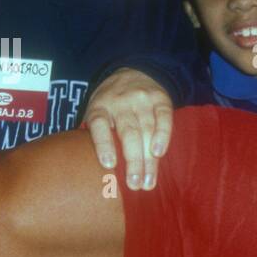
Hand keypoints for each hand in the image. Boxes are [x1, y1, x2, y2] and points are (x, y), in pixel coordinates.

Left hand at [83, 68, 172, 190]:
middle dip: (133, 161)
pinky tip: (159, 153)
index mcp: (100, 107)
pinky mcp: (160, 98)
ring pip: (146, 130)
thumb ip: (98, 135)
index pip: (99, 125)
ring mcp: (141, 99)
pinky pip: (164, 118)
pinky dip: (163, 136)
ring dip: (149, 159)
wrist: (134, 71)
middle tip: (135, 185)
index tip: (109, 165)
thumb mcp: (98, 112)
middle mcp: (120, 102)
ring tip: (148, 181)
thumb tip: (93, 170)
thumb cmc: (112, 104)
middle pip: (127, 133)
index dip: (104, 145)